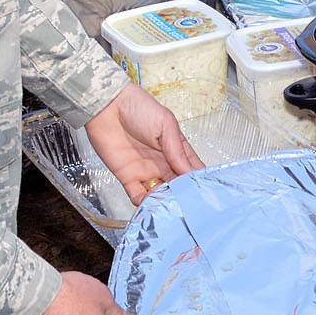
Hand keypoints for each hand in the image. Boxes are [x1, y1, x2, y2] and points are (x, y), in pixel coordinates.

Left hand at [84, 82, 202, 204]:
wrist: (107, 106)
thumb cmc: (138, 107)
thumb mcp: (165, 123)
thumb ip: (177, 150)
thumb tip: (190, 172)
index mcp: (176, 149)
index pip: (192, 169)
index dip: (199, 182)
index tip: (207, 193)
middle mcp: (163, 163)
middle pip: (178, 186)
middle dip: (184, 196)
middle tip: (190, 206)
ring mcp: (146, 171)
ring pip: (160, 195)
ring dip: (166, 203)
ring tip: (172, 208)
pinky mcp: (127, 177)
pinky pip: (138, 197)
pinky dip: (145, 205)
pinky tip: (152, 206)